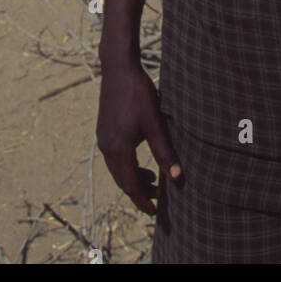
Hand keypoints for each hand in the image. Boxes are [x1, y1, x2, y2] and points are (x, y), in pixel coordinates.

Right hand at [96, 63, 180, 216]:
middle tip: (157, 199)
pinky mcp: (104, 131)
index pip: (130, 185)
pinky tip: (140, 160)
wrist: (118, 69)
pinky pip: (114, 158)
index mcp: (118, 149)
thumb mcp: (155, 124)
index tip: (154, 212)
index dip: (142, 200)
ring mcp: (103, 139)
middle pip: (122, 180)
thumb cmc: (138, 94)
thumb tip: (177, 177)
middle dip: (139, 192)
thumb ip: (164, 152)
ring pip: (117, 169)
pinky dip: (127, 166)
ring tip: (153, 180)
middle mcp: (106, 147)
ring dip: (133, 178)